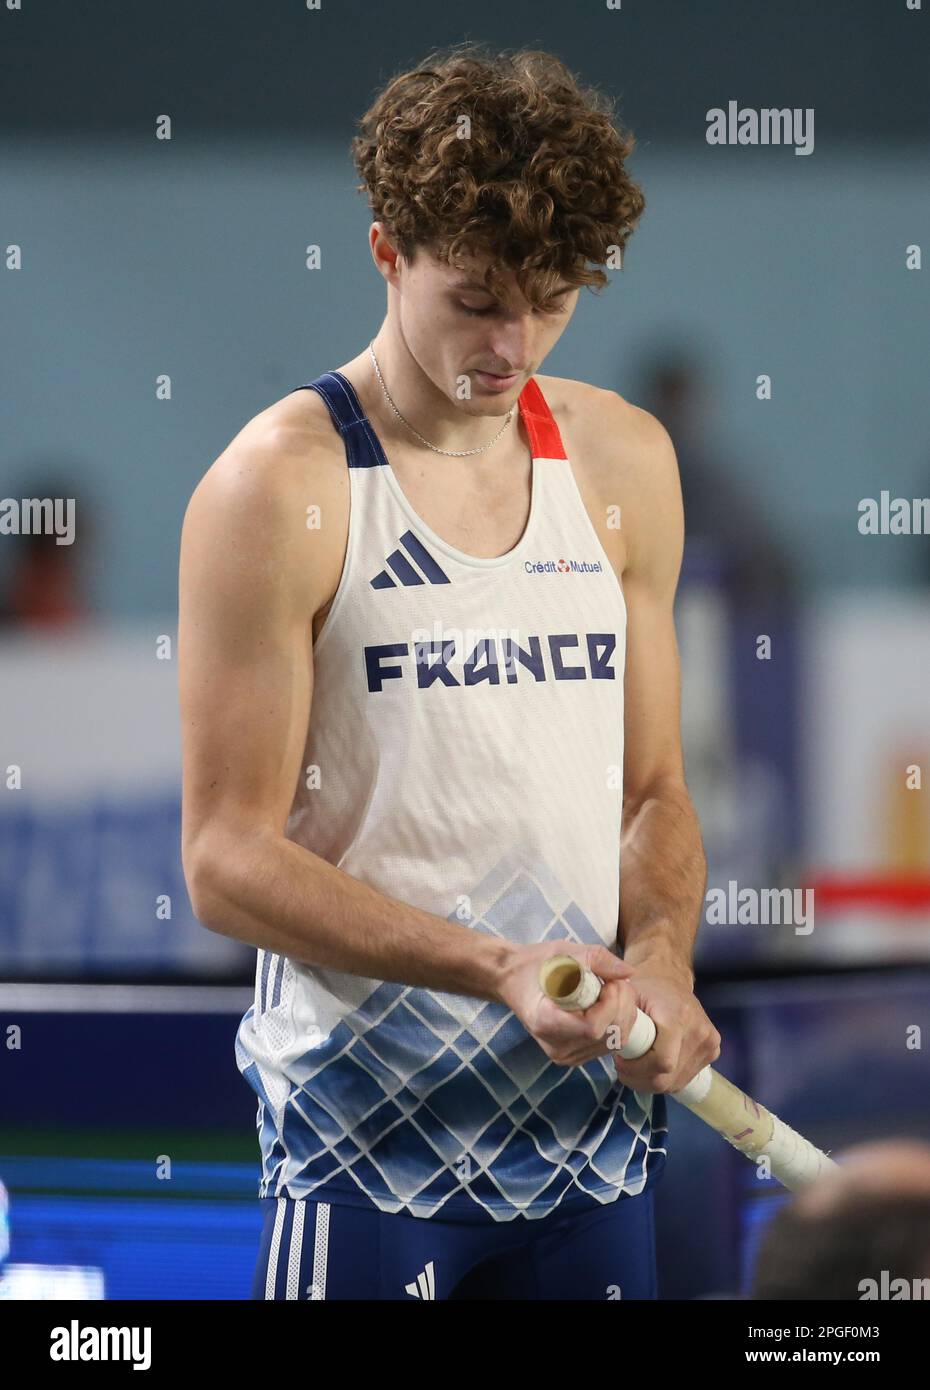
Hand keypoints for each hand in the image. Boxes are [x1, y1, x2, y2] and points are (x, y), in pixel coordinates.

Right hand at [497, 941, 641, 1066]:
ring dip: (623, 1012)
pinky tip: (607, 1005)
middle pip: (610, 1036)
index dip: (611, 1004)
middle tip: (615, 981)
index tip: (609, 981)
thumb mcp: (563, 952)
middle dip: (623, 1004)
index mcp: (546, 1023)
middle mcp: (557, 1047)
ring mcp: (566, 1055)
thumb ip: (597, 959)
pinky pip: (609, 1044)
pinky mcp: (575, 1056)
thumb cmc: (534, 965)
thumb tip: (629, 972)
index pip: (593, 1027)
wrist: (512, 980)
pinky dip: (617, 1022)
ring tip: (611, 990)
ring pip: (615, 1042)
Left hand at [609, 963, 720, 1093]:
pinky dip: (666, 1078)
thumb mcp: (627, 997)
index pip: (662, 1063)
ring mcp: (710, 1043)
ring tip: (636, 1065)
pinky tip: (652, 1066)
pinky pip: (684, 1079)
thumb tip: (606, 1040)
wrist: (671, 978)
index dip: (636, 1069)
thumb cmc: (645, 987)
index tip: (619, 1061)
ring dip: (652, 1081)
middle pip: (668, 1078)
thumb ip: (617, 1017)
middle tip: (623, 1067)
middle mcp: (700, 1032)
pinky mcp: (713, 1051)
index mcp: (679, 1017)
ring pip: (676, 1083)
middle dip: (640, 1079)